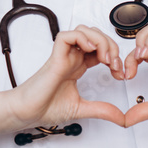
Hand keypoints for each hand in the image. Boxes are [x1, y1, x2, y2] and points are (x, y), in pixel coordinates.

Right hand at [9, 25, 125, 129]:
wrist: (26, 113)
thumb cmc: (45, 108)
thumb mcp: (82, 109)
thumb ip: (102, 110)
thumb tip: (121, 117)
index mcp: (77, 67)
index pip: (100, 49)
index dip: (114, 56)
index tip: (118, 74)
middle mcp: (71, 58)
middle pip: (94, 35)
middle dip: (110, 45)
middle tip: (114, 64)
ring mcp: (63, 56)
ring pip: (83, 30)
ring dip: (99, 40)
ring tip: (104, 57)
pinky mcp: (55, 58)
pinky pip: (66, 36)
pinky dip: (81, 37)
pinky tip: (90, 50)